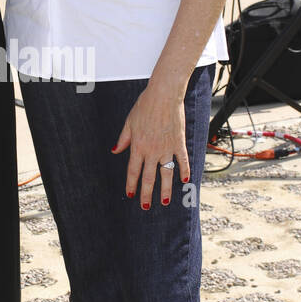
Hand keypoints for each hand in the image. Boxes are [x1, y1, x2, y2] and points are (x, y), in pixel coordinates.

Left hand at [111, 78, 189, 208]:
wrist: (164, 95)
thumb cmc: (145, 106)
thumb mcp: (129, 122)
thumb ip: (123, 139)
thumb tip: (115, 151)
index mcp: (138, 146)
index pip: (133, 171)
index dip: (131, 184)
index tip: (131, 195)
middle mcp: (152, 150)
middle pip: (148, 177)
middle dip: (146, 194)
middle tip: (145, 206)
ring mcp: (166, 148)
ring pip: (166, 174)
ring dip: (165, 189)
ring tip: (164, 201)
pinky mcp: (178, 143)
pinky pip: (182, 160)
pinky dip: (184, 171)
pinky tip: (185, 181)